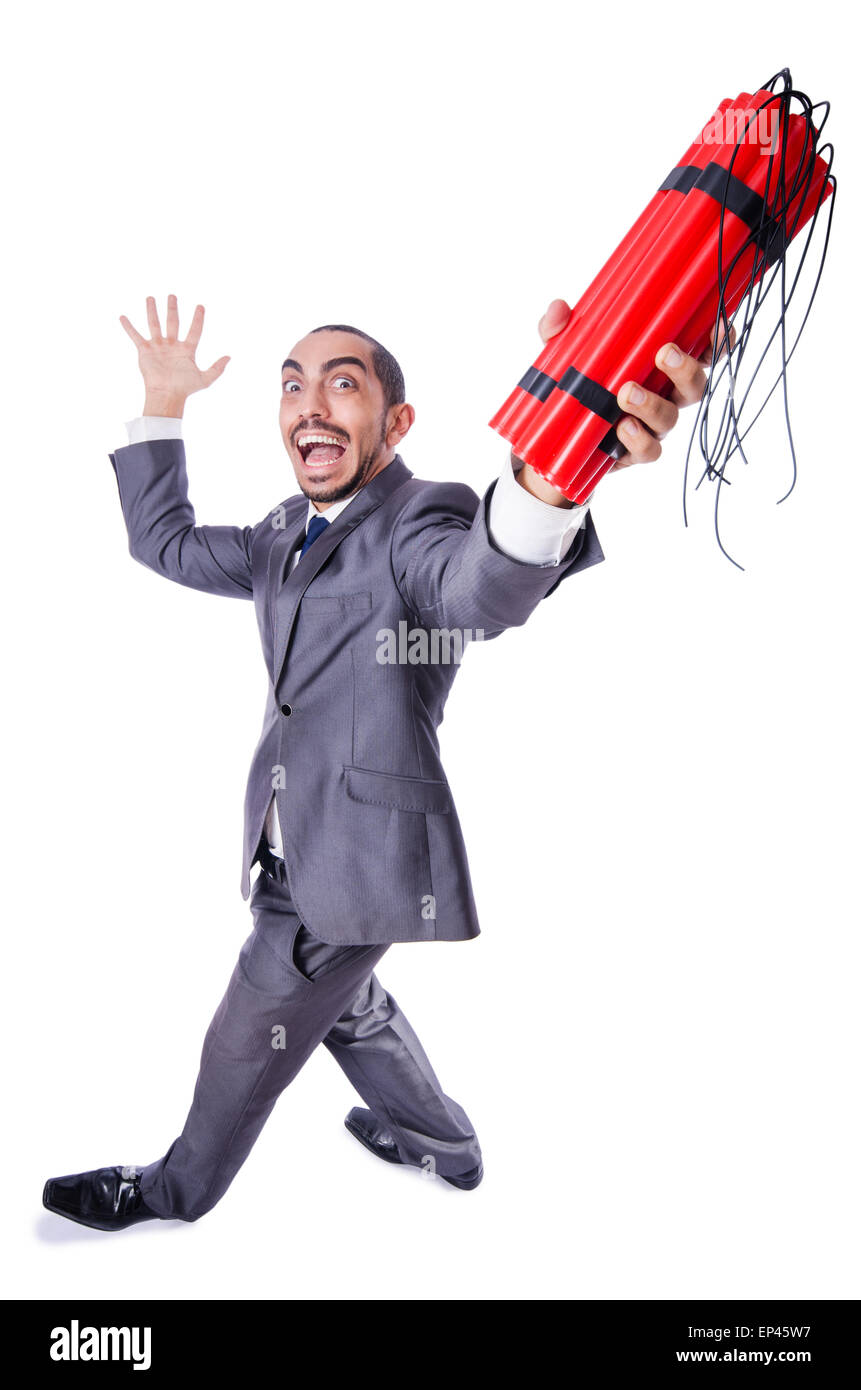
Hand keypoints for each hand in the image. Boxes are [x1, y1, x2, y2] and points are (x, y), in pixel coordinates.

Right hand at [119, 294, 229, 417]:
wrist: (166, 395)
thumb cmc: (185, 389)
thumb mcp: (205, 379)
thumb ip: (217, 368)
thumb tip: (229, 357)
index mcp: (186, 350)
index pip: (194, 330)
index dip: (198, 319)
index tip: (200, 306)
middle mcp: (172, 346)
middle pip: (173, 322)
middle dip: (173, 309)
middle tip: (172, 296)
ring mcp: (158, 347)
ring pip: (154, 324)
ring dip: (152, 311)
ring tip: (150, 298)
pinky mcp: (145, 351)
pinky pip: (135, 336)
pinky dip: (128, 327)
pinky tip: (123, 317)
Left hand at [538, 297, 733, 473]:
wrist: (557, 436)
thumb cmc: (575, 382)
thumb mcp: (563, 352)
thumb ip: (560, 329)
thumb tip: (559, 309)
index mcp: (660, 365)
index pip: (701, 352)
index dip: (717, 341)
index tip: (717, 325)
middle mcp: (665, 394)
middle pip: (695, 385)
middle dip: (686, 368)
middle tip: (665, 352)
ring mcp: (653, 425)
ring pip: (671, 417)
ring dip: (653, 404)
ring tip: (626, 393)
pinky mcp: (636, 451)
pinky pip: (649, 450)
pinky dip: (639, 440)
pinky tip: (623, 428)